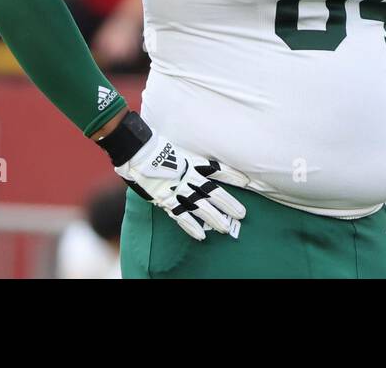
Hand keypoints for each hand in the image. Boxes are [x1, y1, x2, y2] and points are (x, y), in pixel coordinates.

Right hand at [116, 134, 248, 240]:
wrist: (138, 150)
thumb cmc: (158, 149)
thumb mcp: (180, 150)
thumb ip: (191, 157)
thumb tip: (203, 160)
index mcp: (192, 163)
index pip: (217, 169)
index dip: (232, 176)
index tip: (247, 182)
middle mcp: (188, 177)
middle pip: (213, 192)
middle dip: (228, 203)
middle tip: (242, 214)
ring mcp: (177, 189)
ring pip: (200, 206)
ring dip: (214, 218)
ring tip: (225, 228)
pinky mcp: (165, 199)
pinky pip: (180, 215)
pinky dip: (191, 226)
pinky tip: (201, 236)